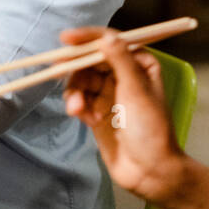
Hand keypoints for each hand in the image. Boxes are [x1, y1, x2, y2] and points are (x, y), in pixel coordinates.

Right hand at [62, 28, 184, 205]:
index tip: (66, 38)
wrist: (149, 171)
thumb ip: (120, 61)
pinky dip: (76, 105)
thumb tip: (105, 38)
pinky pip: (79, 99)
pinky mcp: (97, 111)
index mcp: (139, 64)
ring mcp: (108, 94)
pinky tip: (83, 118)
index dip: (87, 38)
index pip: (109, 41)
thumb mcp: (136, 90)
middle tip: (59, 71)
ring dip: (75, 91)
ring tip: (76, 109)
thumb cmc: (150, 128)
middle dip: (76, 68)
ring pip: (81, 80)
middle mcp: (123, 75)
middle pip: (90, 60)